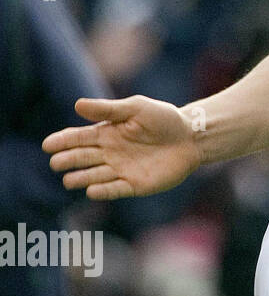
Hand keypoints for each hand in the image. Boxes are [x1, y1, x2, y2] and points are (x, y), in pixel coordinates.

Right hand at [42, 95, 201, 200]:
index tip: (49, 145)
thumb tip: (77, 104)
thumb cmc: (163, 118)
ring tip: (69, 180)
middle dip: (68, 161)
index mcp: (107, 133)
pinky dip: (104, 191)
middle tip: (56, 162)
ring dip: (81, 178)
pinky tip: (92, 191)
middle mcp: (110, 153)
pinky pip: (116, 189)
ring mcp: (121, 170)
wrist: (191, 136)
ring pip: (95, 176)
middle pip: (82, 158)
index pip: (79, 138)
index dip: (63, 142)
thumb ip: (108, 109)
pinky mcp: (136, 185)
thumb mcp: (136, 108)